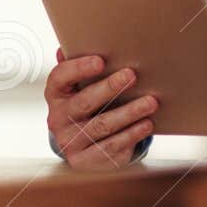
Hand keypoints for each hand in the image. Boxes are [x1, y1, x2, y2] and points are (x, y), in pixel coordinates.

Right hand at [44, 48, 157, 170]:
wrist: (81, 147)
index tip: (101, 60)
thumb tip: (66, 47)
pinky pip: (110, 147)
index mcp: (55, 95)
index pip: (60, 78)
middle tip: (132, 76)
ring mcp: (70, 142)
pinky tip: (146, 124)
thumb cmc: (86, 106)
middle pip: (84, 102)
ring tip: (150, 102)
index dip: (78, 68)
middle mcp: (57, 119)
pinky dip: (131, 135)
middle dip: (110, 88)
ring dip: (129, 112)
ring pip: (102, 126)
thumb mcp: (79, 88)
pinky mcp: (84, 160)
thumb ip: (78, 68)